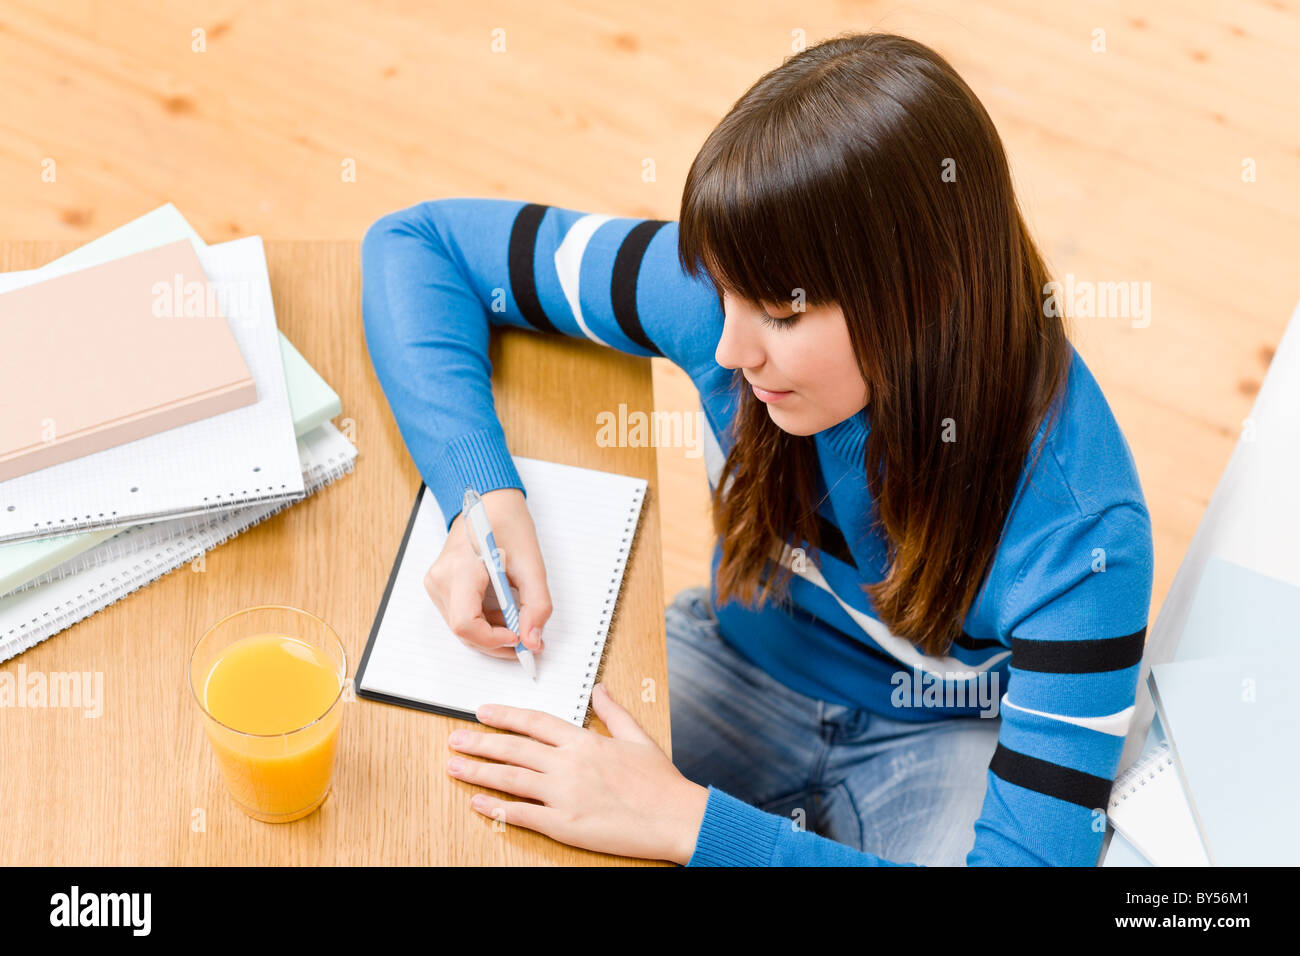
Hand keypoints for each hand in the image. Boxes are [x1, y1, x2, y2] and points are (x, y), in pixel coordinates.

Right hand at [424, 488, 550, 659]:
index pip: (466, 624)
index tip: (519, 638)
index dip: (493, 639)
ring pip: (462, 629)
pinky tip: (504, 614)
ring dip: (492, 634)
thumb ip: (536, 605)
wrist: (489, 503)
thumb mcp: (532, 564)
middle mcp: (441, 579)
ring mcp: (437, 584)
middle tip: (528, 640)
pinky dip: (484, 623)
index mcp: (461, 569)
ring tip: (519, 622)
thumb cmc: (508, 524)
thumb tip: (532, 640)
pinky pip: (460, 617)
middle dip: (497, 642)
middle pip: (464, 631)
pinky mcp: (440, 587)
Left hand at [446, 682, 709, 864]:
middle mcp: (569, 764)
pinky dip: (496, 808)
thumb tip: (599, 688)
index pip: (535, 722)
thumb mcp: (637, 736)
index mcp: (585, 741)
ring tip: (454, 765)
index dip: (505, 715)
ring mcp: (564, 794)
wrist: (675, 817)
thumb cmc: (660, 781)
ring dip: (478, 771)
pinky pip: (522, 815)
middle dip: (480, 742)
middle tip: (454, 738)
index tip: (483, 711)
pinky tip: (477, 803)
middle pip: (514, 748)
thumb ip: (613, 711)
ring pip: (510, 778)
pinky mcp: (565, 823)